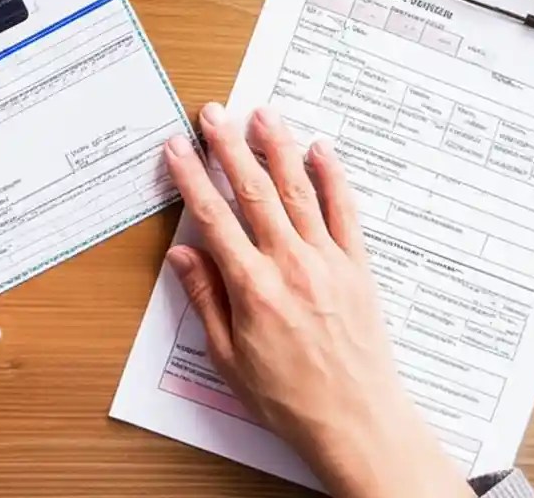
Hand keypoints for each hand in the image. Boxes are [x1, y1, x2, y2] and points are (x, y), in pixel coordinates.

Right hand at [163, 103, 471, 497]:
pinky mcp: (357, 267)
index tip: (176, 149)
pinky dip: (332, 177)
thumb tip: (183, 253)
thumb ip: (205, 298)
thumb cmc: (288, 399)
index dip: (191, 178)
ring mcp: (328, 262)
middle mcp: (291, 265)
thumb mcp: (228, 358)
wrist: (356, 421)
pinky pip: (344, 211)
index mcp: (253, 288)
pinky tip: (320, 150)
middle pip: (253, 192)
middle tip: (213, 113)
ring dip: (278, 148)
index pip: (214, 219)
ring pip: (298, 191)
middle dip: (229, 147)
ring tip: (262, 113)